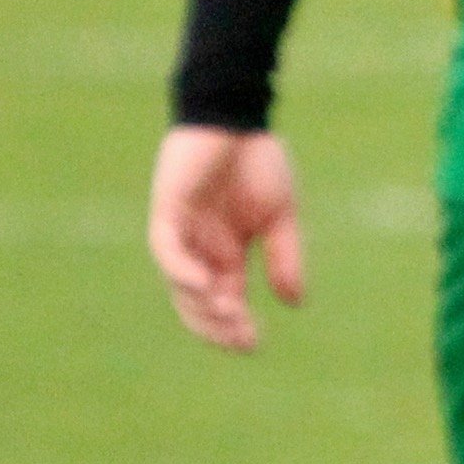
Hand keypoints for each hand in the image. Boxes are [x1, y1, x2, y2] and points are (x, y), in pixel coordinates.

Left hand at [147, 125, 306, 352]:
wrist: (238, 119)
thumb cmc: (257, 162)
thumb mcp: (281, 216)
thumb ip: (286, 256)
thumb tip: (295, 303)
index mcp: (227, 252)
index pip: (226, 299)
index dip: (236, 324)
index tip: (254, 344)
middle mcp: (200, 250)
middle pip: (199, 303)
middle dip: (217, 326)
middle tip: (241, 339)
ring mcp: (182, 234)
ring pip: (182, 285)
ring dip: (202, 304)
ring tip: (231, 313)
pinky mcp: (168, 214)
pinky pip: (169, 253)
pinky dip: (183, 272)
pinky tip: (205, 285)